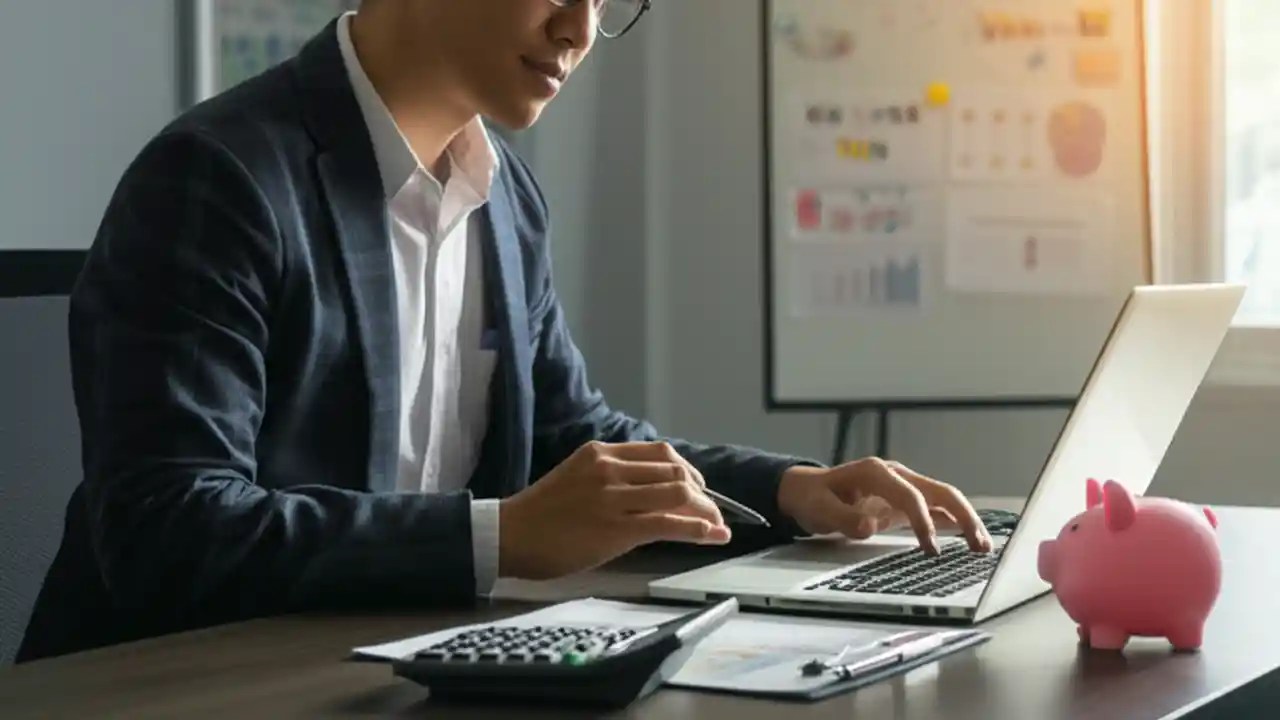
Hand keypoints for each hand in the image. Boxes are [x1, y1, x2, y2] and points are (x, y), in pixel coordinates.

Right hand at [498, 441, 729, 579]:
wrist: (510, 536)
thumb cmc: (541, 516)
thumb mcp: (579, 481)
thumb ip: (614, 481)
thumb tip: (655, 497)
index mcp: (601, 453)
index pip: (661, 453)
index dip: (689, 471)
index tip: (699, 490)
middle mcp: (610, 468)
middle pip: (676, 470)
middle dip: (703, 493)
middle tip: (712, 513)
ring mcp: (613, 497)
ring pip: (678, 493)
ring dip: (706, 511)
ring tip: (716, 526)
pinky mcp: (615, 528)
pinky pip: (669, 523)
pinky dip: (698, 529)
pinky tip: (712, 535)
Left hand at [777, 458, 992, 554]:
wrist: (806, 490)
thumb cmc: (813, 497)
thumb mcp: (820, 509)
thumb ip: (844, 518)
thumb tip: (870, 526)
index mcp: (876, 472)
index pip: (910, 495)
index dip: (923, 521)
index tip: (930, 549)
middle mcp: (895, 475)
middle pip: (939, 491)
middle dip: (963, 515)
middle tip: (979, 544)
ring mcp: (902, 488)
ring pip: (943, 499)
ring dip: (965, 520)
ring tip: (982, 547)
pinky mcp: (904, 502)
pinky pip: (935, 510)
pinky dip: (953, 523)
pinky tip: (969, 539)